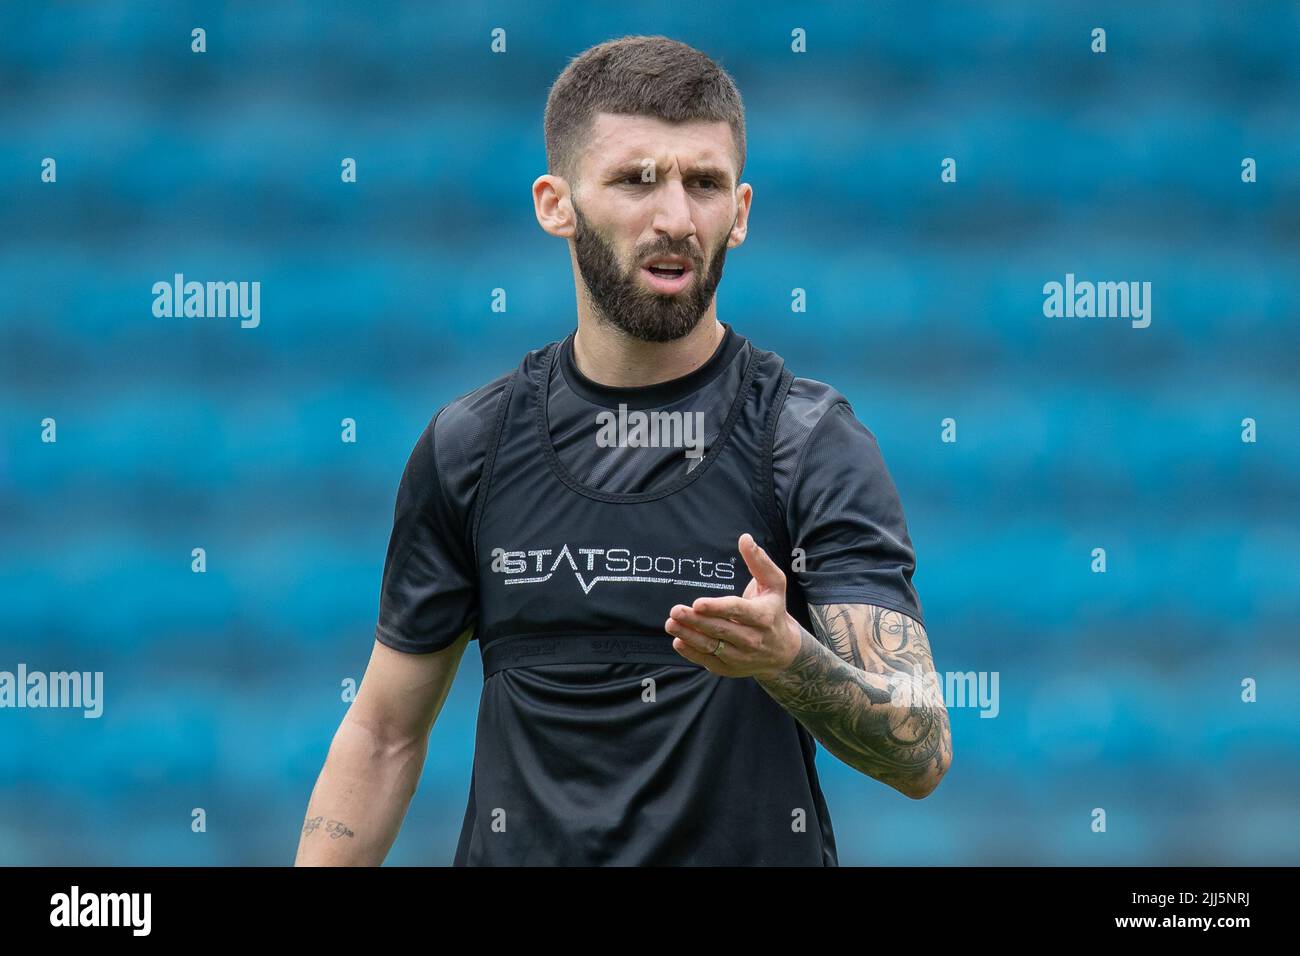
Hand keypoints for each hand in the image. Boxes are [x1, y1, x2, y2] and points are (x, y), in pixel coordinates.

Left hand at [664, 532, 801, 679]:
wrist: (784, 651)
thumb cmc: (774, 610)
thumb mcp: (774, 584)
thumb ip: (759, 562)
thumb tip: (745, 538)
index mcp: (763, 616)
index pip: (737, 611)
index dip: (717, 608)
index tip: (697, 603)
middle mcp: (753, 639)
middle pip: (720, 630)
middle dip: (696, 621)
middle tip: (675, 610)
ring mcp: (741, 657)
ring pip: (712, 647)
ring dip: (689, 636)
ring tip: (671, 624)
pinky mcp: (730, 668)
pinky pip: (708, 661)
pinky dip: (692, 653)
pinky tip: (678, 641)